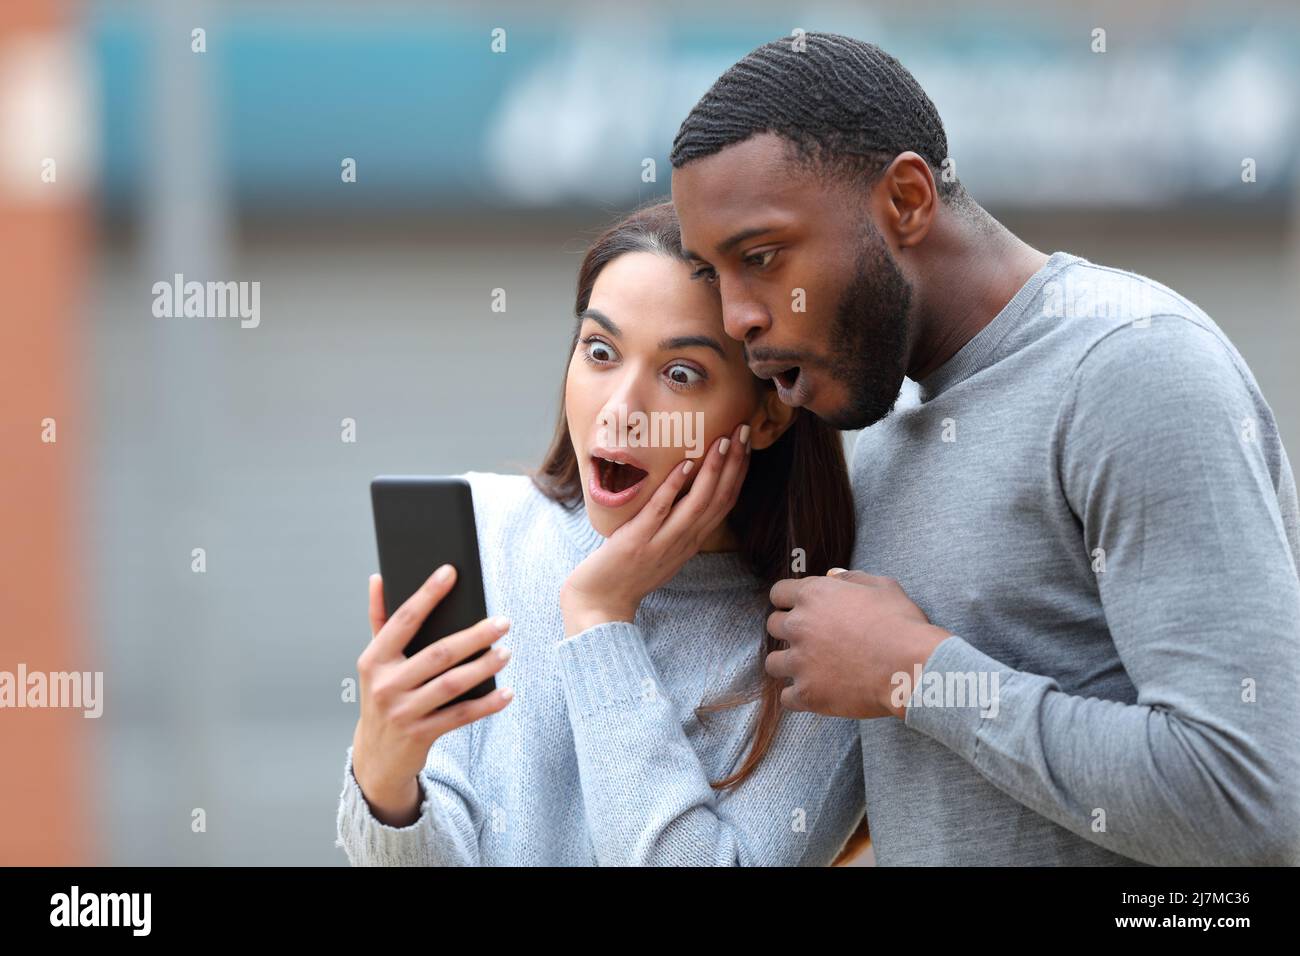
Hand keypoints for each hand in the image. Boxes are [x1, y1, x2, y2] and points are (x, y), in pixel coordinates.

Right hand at [351, 566, 514, 825]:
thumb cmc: (382, 697)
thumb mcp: (376, 662)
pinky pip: (460, 716)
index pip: (403, 620)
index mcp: (374, 659)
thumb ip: (379, 620)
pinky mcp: (421, 735)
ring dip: (483, 667)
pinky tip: (506, 692)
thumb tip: (378, 578)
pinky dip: (486, 704)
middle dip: (474, 636)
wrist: (376, 756)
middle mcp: (386, 685)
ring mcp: (403, 712)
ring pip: (452, 684)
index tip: (450, 572)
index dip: (427, 594)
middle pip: (437, 654)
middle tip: (502, 622)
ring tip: (506, 652)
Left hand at [560, 422, 750, 636]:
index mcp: (692, 540)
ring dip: (713, 470)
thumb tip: (680, 486)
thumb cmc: (628, 571)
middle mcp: (684, 541)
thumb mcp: (662, 546)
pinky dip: (674, 487)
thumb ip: (674, 523)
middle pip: (719, 499)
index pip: (725, 502)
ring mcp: (662, 542)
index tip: (745, 443)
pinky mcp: (638, 541)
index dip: (739, 472)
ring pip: (697, 504)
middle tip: (744, 431)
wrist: (602, 603)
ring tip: (723, 441)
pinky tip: (684, 464)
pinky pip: (660, 511)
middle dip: (735, 463)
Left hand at [764, 569, 951, 718]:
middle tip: (808, 639)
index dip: (787, 601)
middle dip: (788, 631)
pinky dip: (797, 696)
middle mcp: (799, 626)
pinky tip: (814, 693)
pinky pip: (786, 698)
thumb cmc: (902, 624)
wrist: (912, 666)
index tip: (796, 609)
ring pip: (773, 662)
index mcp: (813, 595)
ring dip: (788, 664)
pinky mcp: (807, 693)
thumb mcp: (882, 586)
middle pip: (772, 625)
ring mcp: (800, 661)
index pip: (778, 593)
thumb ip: (851, 578)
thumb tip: (832, 575)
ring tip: (808, 668)